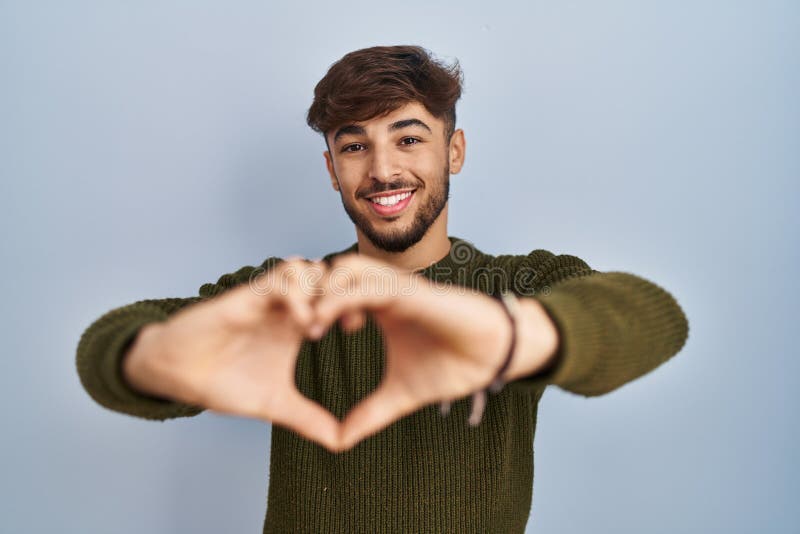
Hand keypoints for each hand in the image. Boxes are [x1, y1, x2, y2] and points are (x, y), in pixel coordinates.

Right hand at [123, 258, 343, 451]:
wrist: (177, 373)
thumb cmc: (222, 382)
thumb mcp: (273, 404)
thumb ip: (307, 418)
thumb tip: (340, 442)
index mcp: (298, 324)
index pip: (337, 298)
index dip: (354, 307)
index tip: (357, 332)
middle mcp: (287, 306)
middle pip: (330, 276)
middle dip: (345, 294)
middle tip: (350, 324)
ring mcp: (269, 299)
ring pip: (309, 269)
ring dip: (322, 292)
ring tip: (322, 327)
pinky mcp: (248, 296)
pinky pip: (282, 278)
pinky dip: (299, 296)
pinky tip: (302, 325)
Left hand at [308, 254, 515, 451]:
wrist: (492, 357)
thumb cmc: (452, 366)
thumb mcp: (401, 395)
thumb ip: (371, 413)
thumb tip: (340, 441)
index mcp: (379, 307)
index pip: (334, 292)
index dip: (311, 309)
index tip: (299, 339)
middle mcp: (385, 291)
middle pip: (332, 274)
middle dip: (309, 295)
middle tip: (298, 329)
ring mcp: (397, 288)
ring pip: (346, 269)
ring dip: (324, 292)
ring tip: (313, 326)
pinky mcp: (411, 292)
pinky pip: (370, 284)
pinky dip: (345, 298)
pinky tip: (335, 325)